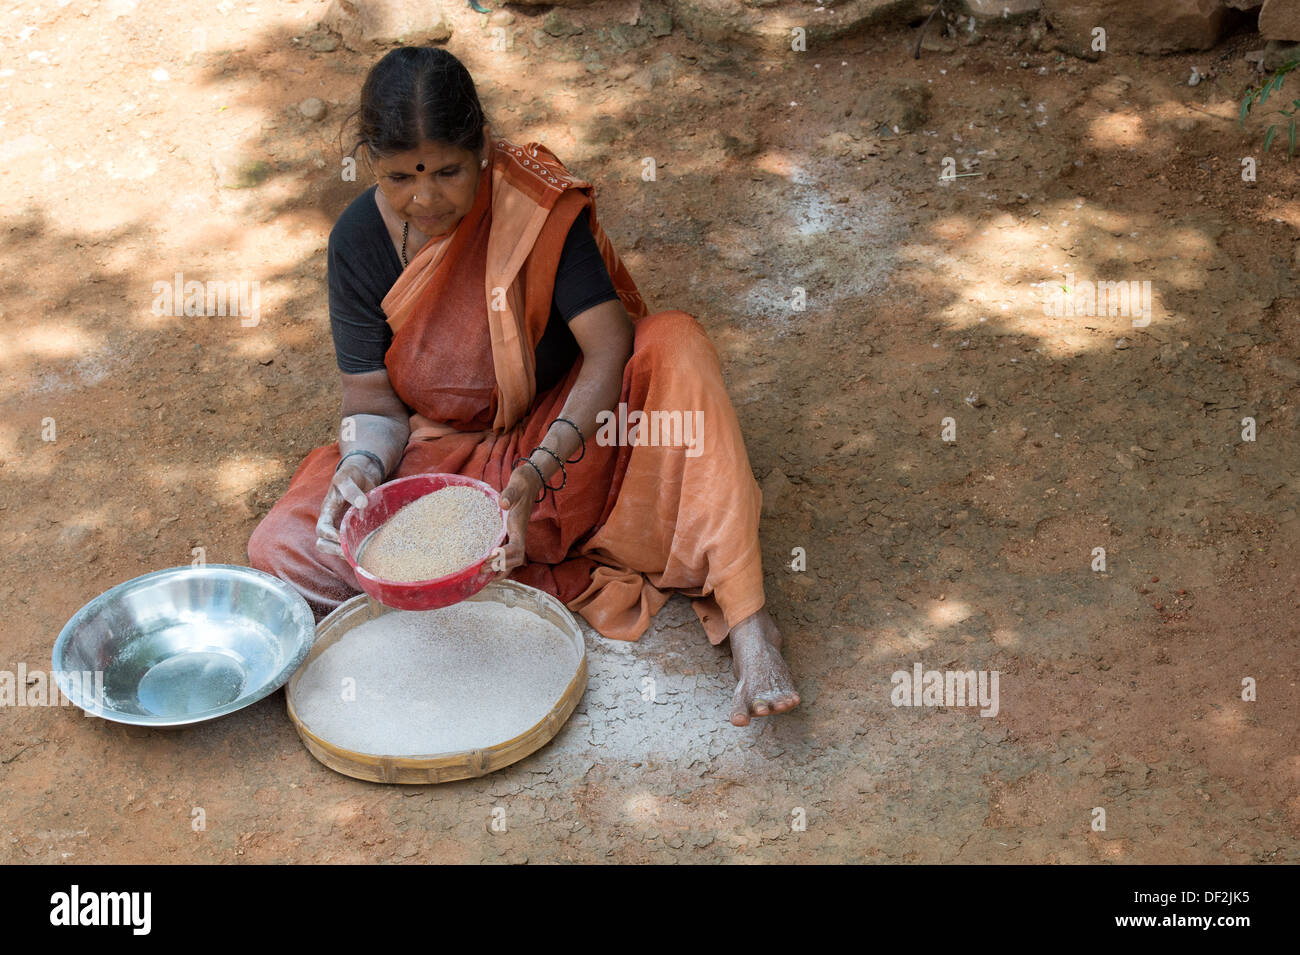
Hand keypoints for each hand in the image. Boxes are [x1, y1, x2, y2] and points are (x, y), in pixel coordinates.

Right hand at [316, 454, 384, 557]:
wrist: (361, 475)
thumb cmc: (351, 475)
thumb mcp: (348, 477)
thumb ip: (351, 489)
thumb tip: (361, 504)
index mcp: (328, 511)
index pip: (321, 529)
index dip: (329, 535)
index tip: (342, 538)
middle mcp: (332, 522)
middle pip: (322, 544)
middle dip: (334, 550)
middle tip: (351, 552)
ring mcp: (341, 528)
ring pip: (334, 548)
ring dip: (344, 554)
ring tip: (359, 554)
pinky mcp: (353, 531)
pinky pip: (350, 546)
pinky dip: (356, 551)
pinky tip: (368, 551)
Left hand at [490, 462, 541, 577]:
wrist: (526, 484)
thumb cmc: (520, 486)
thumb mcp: (514, 489)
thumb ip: (509, 495)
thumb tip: (504, 503)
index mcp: (519, 528)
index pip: (517, 549)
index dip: (506, 555)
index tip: (491, 555)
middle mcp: (518, 535)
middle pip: (515, 560)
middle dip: (500, 567)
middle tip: (481, 569)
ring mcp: (514, 536)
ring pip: (511, 560)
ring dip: (499, 569)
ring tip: (482, 573)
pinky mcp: (508, 535)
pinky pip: (504, 554)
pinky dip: (497, 562)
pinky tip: (484, 565)